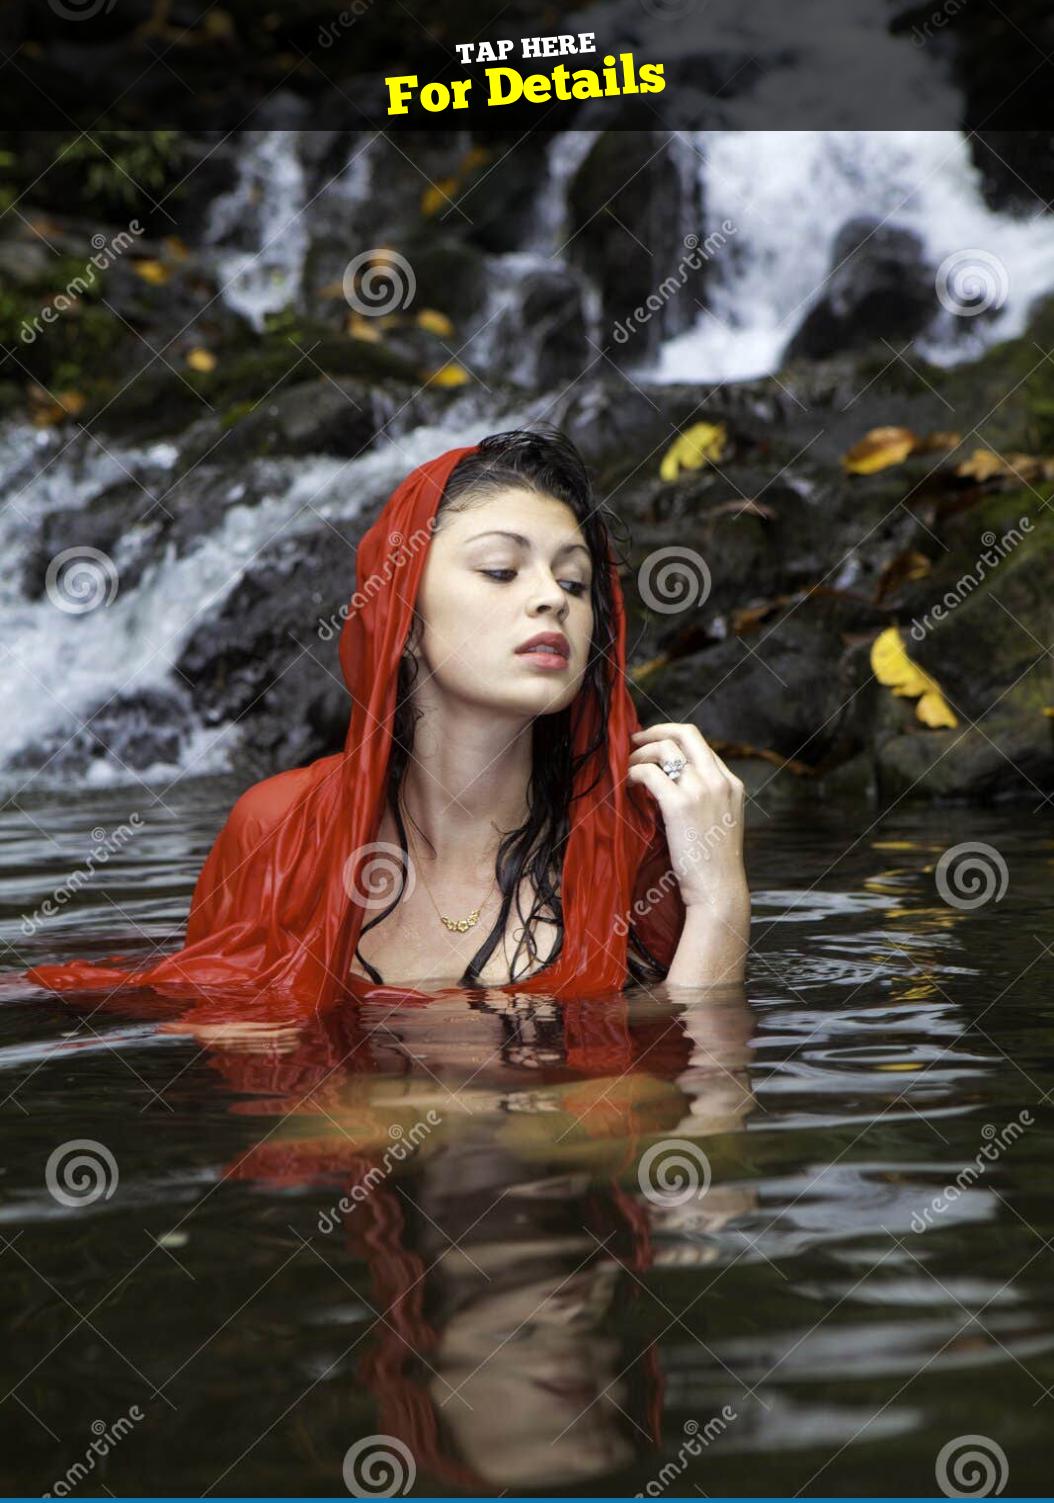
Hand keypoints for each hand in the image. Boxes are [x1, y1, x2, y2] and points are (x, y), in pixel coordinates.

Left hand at [627, 722, 746, 913]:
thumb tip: (673, 781)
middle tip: (635, 740)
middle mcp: (719, 780)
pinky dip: (634, 773)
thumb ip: (705, 797)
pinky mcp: (679, 804)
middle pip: (686, 734)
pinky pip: (649, 773)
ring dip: (640, 754)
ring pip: (665, 749)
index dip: (673, 740)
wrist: (718, 889)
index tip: (654, 746)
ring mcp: (701, 790)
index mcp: (731, 783)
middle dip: (656, 731)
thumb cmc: (713, 863)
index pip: (700, 745)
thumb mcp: (720, 820)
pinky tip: (628, 785)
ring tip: (628, 768)